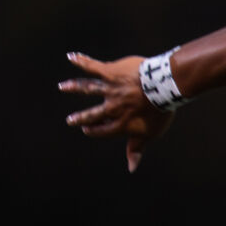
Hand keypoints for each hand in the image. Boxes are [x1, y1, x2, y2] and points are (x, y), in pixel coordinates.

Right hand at [61, 52, 173, 172]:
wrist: (163, 87)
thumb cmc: (159, 112)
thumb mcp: (150, 134)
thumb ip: (137, 149)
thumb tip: (131, 168)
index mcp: (120, 122)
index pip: (104, 130)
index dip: (95, 130)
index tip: (88, 130)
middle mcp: (112, 107)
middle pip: (93, 113)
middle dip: (81, 117)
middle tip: (70, 120)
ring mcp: (110, 89)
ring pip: (87, 88)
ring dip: (74, 87)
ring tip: (62, 87)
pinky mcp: (110, 72)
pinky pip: (92, 66)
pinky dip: (81, 61)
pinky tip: (71, 57)